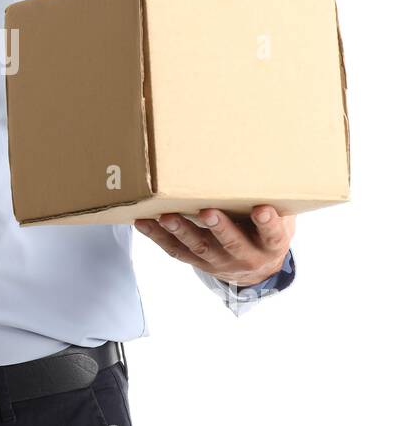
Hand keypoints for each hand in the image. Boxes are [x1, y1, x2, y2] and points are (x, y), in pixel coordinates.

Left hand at [134, 205, 294, 287]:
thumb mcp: (282, 217)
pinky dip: (158, 237)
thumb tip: (271, 157)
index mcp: (271, 244)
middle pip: (233, 244)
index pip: (273, 235)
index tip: (262, 209)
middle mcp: (247, 256)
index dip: (268, 224)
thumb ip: (276, 196)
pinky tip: (143, 222)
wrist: (257, 269)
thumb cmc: (266, 230)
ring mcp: (220, 262)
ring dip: (183, 232)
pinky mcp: (198, 262)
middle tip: (208, 212)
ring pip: (200, 248)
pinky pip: (176, 251)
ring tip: (167, 218)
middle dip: (220, 228)